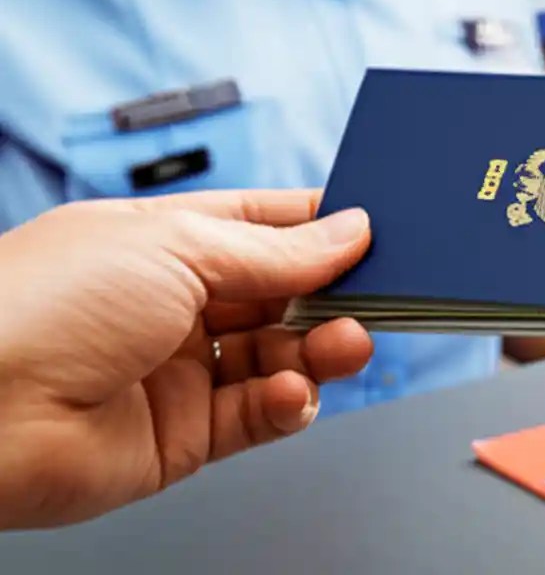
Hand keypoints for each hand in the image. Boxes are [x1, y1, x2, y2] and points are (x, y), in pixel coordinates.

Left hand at [0, 190, 372, 529]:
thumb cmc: (45, 304)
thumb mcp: (178, 248)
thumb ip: (276, 252)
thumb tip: (351, 230)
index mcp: (162, 241)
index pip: (260, 226)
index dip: (318, 226)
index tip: (375, 230)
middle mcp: (172, 305)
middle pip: (280, 295)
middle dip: (334, 293)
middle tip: (381, 294)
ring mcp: (179, 371)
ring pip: (280, 356)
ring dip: (323, 350)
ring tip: (349, 344)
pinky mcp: (184, 435)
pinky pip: (259, 415)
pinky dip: (288, 403)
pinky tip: (292, 391)